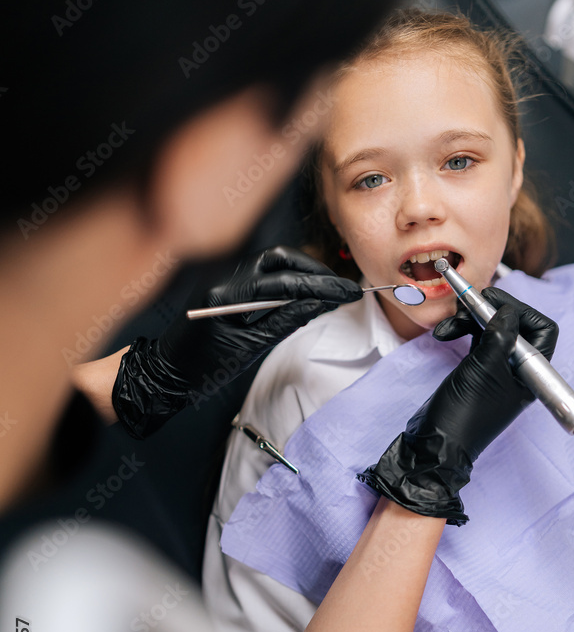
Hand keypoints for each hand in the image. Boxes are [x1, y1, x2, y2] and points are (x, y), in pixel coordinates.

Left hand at [112, 247, 361, 437]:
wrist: (167, 373)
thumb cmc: (201, 368)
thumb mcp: (249, 349)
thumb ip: (285, 321)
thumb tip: (320, 304)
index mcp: (227, 296)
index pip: (284, 282)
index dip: (321, 287)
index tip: (348, 293)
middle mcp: (224, 277)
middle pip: (280, 258)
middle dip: (314, 270)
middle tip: (340, 289)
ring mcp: (223, 277)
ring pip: (272, 262)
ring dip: (302, 272)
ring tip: (327, 290)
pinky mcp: (226, 284)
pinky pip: (261, 274)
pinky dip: (286, 280)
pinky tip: (303, 293)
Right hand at [358, 290, 558, 523]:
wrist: (435, 444)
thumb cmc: (465, 413)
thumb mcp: (485, 369)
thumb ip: (500, 336)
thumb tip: (507, 309)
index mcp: (531, 373)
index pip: (542, 330)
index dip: (522, 311)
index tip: (494, 303)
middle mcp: (518, 370)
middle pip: (516, 325)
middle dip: (491, 311)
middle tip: (468, 304)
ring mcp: (497, 369)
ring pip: (493, 330)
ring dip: (471, 320)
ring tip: (449, 324)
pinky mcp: (477, 369)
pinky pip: (477, 340)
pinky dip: (462, 332)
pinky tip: (445, 333)